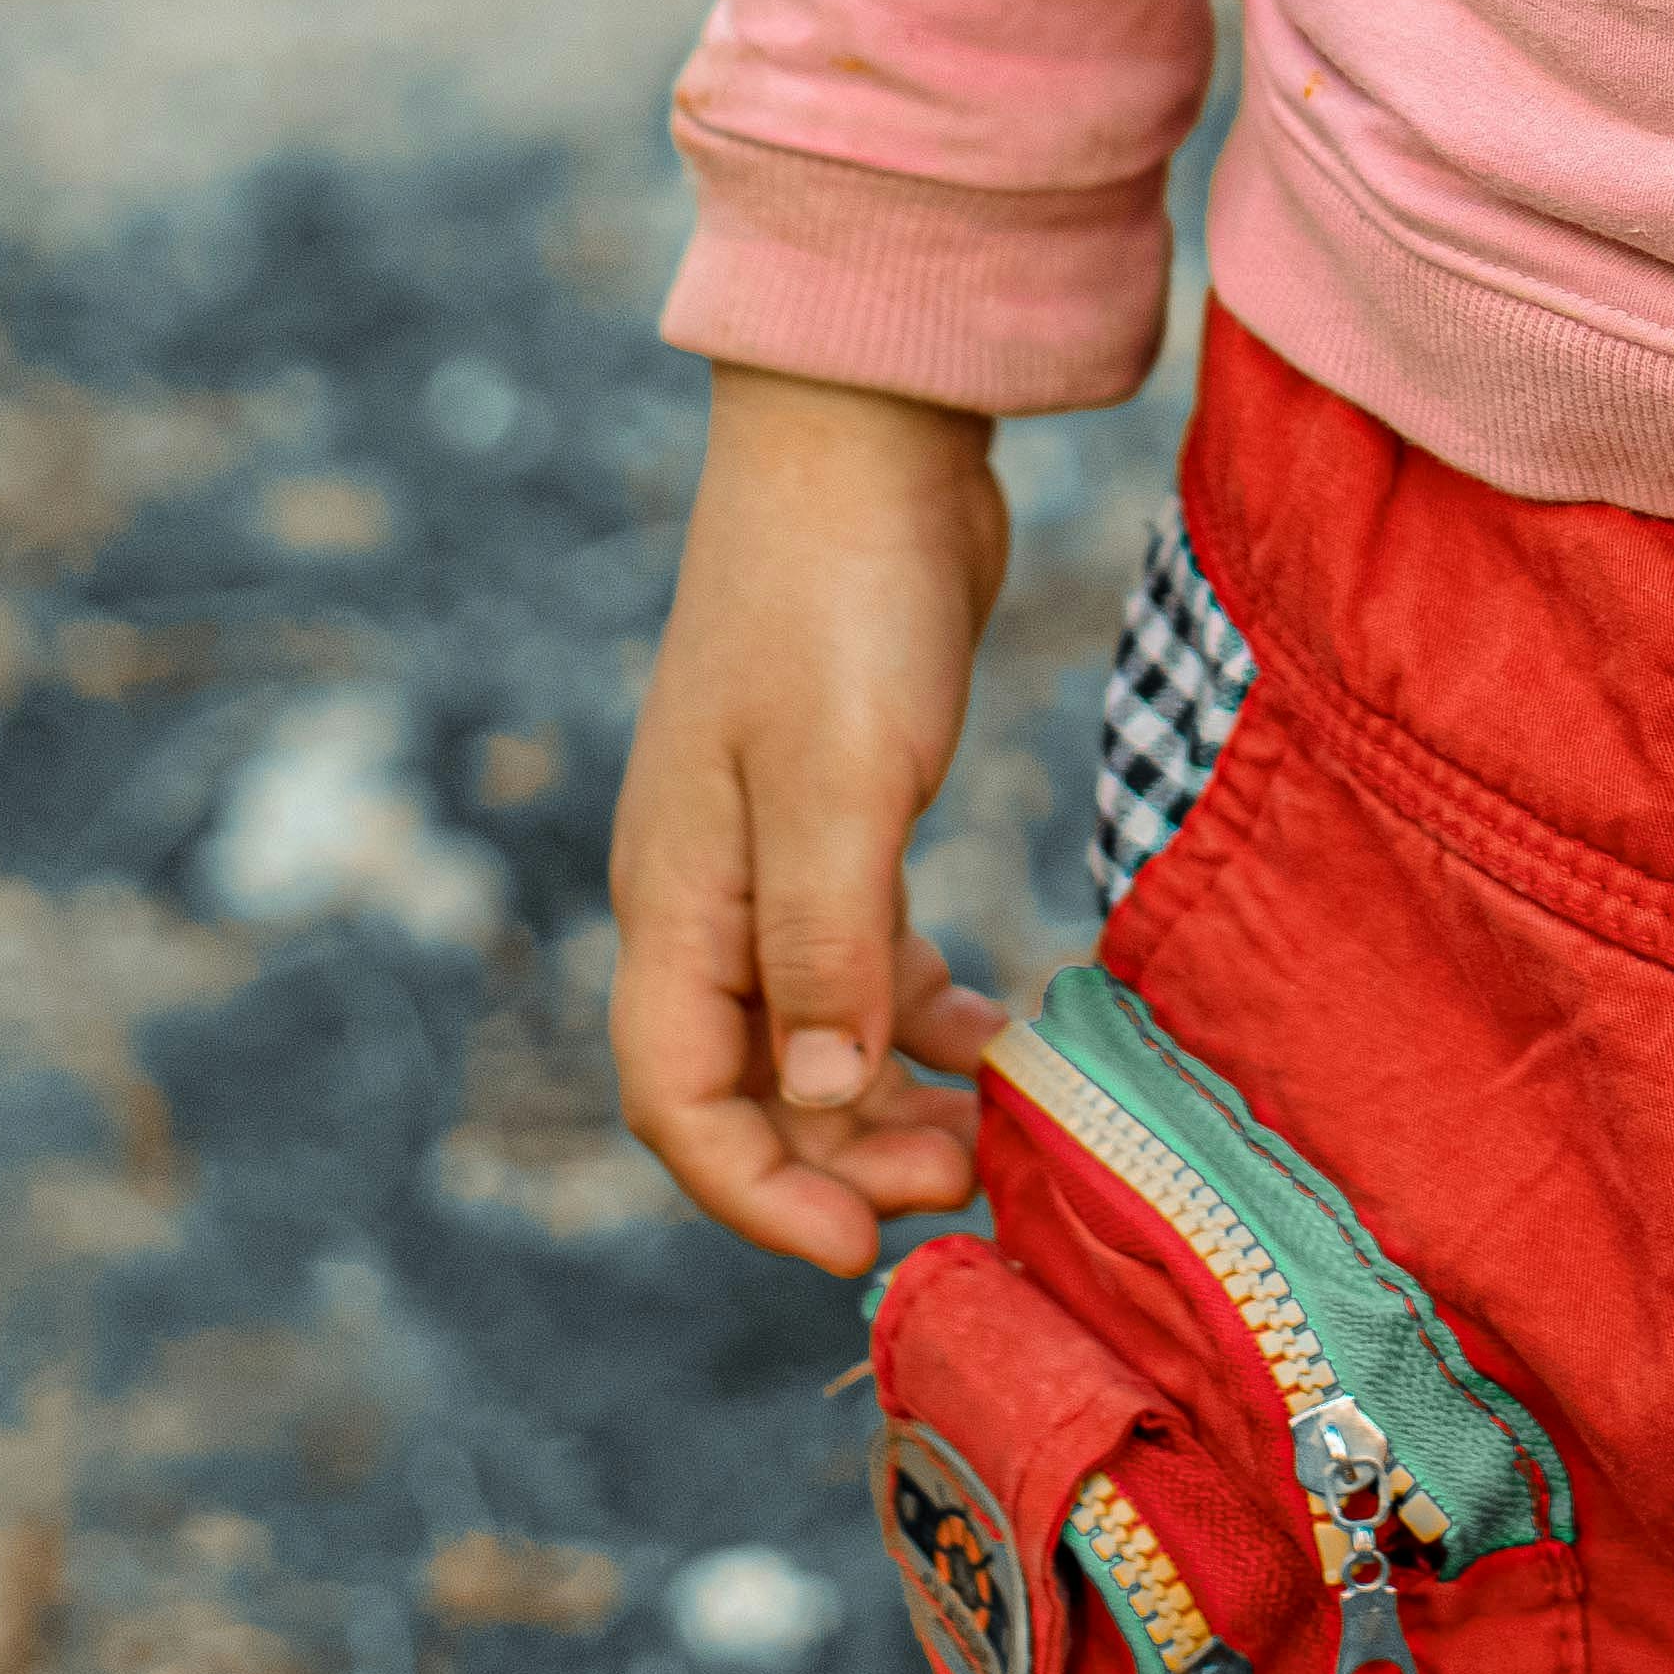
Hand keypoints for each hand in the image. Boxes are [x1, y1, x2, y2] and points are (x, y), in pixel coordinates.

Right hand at [612, 364, 1012, 1272]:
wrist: (869, 432)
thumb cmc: (839, 596)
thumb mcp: (840, 781)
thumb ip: (825, 945)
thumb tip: (814, 1098)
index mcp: (676, 891)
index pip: (677, 1097)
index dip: (755, 1191)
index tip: (859, 1241)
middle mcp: (706, 884)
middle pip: (748, 1079)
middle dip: (843, 1153)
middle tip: (964, 1184)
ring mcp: (769, 844)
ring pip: (813, 1024)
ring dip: (887, 1092)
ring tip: (991, 1129)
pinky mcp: (840, 804)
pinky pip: (865, 951)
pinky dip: (920, 1008)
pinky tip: (997, 1033)